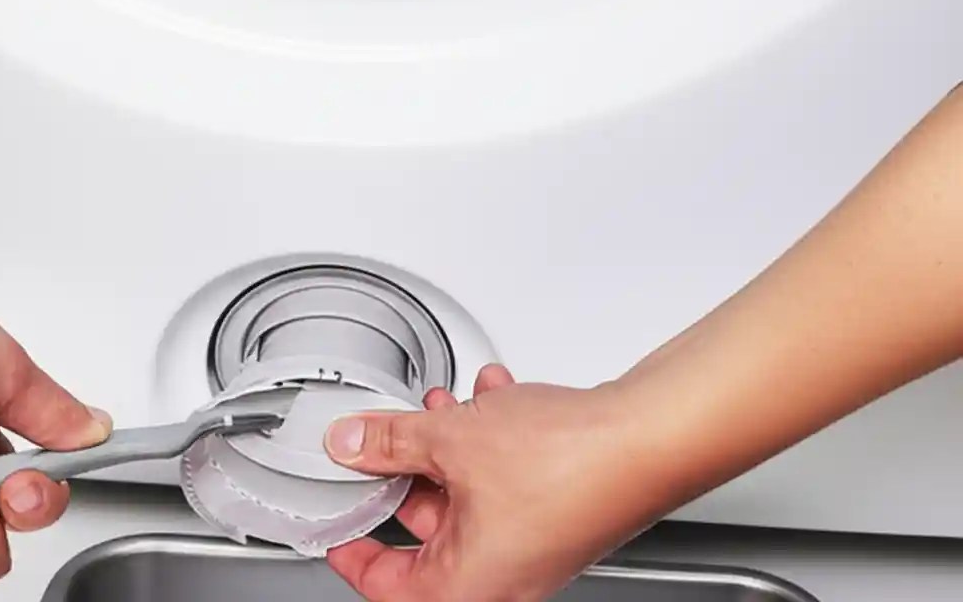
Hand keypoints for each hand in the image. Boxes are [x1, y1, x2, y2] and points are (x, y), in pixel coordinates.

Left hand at [322, 364, 678, 601]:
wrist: (650, 435)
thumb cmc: (572, 463)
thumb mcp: (450, 441)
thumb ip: (388, 442)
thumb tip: (352, 444)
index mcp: (466, 587)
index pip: (385, 585)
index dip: (349, 548)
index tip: (333, 521)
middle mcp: (501, 577)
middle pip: (425, 529)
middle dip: (406, 468)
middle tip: (385, 436)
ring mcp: (531, 545)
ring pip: (467, 494)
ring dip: (449, 443)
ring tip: (443, 404)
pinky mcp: (555, 511)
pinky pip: (502, 479)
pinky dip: (488, 439)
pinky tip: (490, 400)